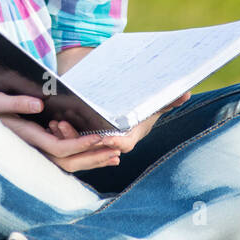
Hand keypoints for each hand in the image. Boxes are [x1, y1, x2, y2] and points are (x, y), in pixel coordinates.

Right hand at [0, 92, 120, 172]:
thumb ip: (15, 102)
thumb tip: (39, 104)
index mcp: (25, 139)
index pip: (59, 148)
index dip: (81, 144)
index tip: (101, 137)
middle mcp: (31, 151)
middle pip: (68, 163)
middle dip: (93, 158)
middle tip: (118, 152)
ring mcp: (33, 155)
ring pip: (66, 165)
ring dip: (90, 161)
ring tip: (113, 157)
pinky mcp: (35, 152)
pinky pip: (61, 161)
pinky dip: (80, 158)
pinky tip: (94, 154)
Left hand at [48, 89, 193, 156]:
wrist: (120, 101)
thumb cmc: (136, 102)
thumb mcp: (151, 101)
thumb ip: (167, 99)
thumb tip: (186, 92)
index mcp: (129, 137)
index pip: (122, 144)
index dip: (113, 142)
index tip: (104, 137)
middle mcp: (111, 143)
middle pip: (96, 147)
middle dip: (82, 140)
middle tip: (67, 127)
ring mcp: (95, 142)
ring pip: (80, 146)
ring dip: (68, 136)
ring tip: (57, 123)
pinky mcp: (81, 138)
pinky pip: (70, 141)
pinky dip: (62, 133)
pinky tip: (53, 122)